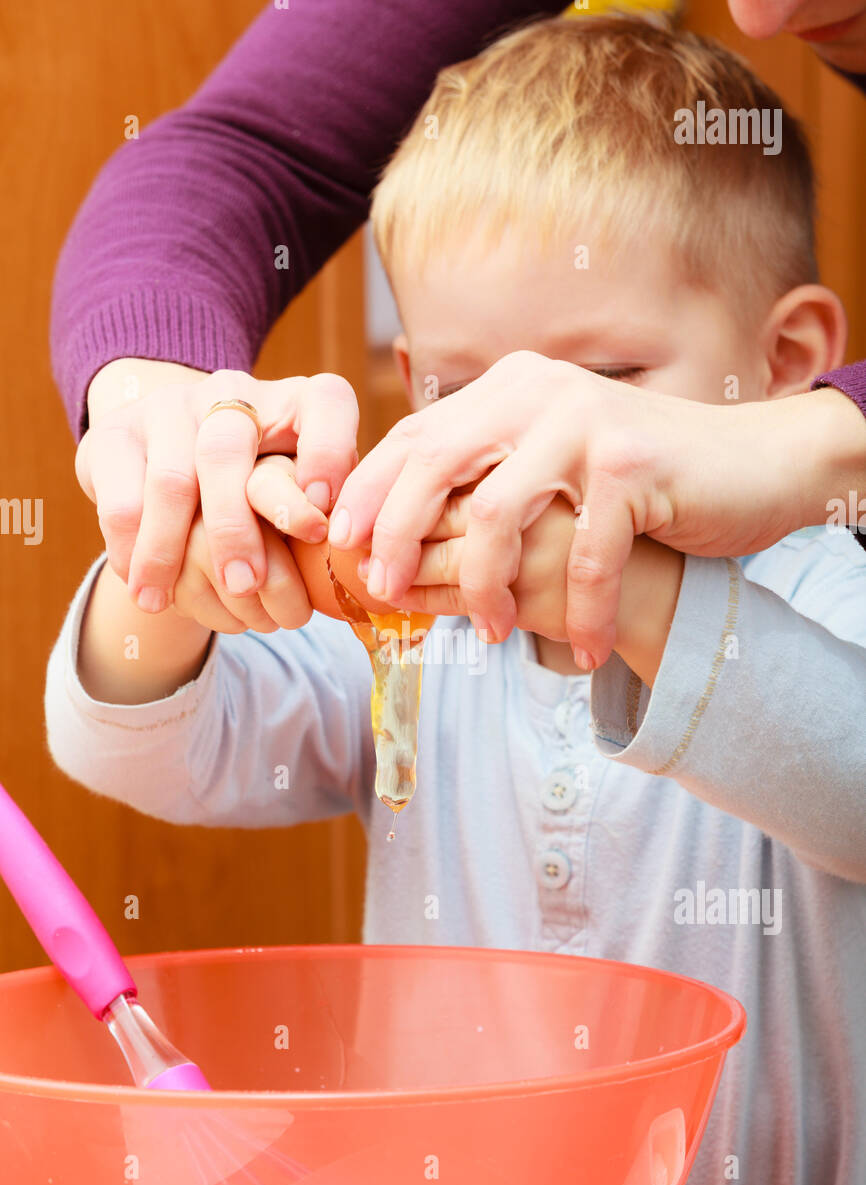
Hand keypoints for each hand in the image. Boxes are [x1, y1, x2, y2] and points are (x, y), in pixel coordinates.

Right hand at [77, 359, 358, 614]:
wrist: (168, 455)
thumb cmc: (257, 493)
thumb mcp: (300, 498)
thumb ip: (322, 520)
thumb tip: (347, 569)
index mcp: (298, 402)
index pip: (326, 405)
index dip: (328, 459)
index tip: (322, 528)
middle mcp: (235, 394)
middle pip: (226, 451)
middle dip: (234, 529)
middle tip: (242, 586)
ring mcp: (170, 409)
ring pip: (169, 480)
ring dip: (169, 551)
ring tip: (167, 602)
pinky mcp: (114, 435)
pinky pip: (120, 499)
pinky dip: (131, 551)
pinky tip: (142, 589)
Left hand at [329, 351, 864, 667]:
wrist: (754, 465)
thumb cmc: (641, 482)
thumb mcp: (555, 463)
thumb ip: (492, 474)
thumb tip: (406, 531)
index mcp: (510, 390)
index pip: (416, 436)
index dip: (370, 492)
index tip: (341, 549)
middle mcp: (539, 393)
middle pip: (434, 463)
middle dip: (397, 536)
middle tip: (383, 595)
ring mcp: (586, 424)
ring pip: (498, 514)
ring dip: (484, 587)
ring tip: (486, 635)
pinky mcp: (633, 464)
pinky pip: (584, 555)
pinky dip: (581, 613)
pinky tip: (585, 651)